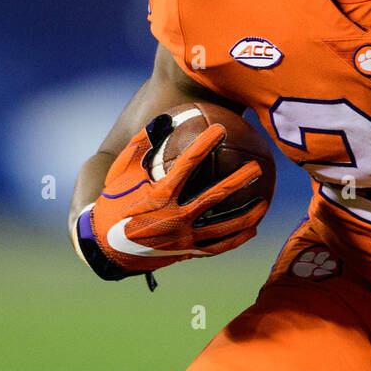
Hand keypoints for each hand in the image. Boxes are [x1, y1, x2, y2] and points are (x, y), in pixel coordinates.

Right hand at [76, 114, 267, 281]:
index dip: (204, 143)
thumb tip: (163, 118)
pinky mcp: (187, 252)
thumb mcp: (120, 174)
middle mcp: (174, 217)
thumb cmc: (113, 204)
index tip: (220, 128)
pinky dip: (237, 238)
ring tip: (265, 201)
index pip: (187, 164)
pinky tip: (253, 229)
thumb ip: (140, 144)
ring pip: (223, 226)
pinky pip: (218, 246)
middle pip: (215, 195)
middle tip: (258, 165)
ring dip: (247, 213)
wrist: (105, 249)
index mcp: (159, 195)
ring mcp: (182, 238)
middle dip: (239, 179)